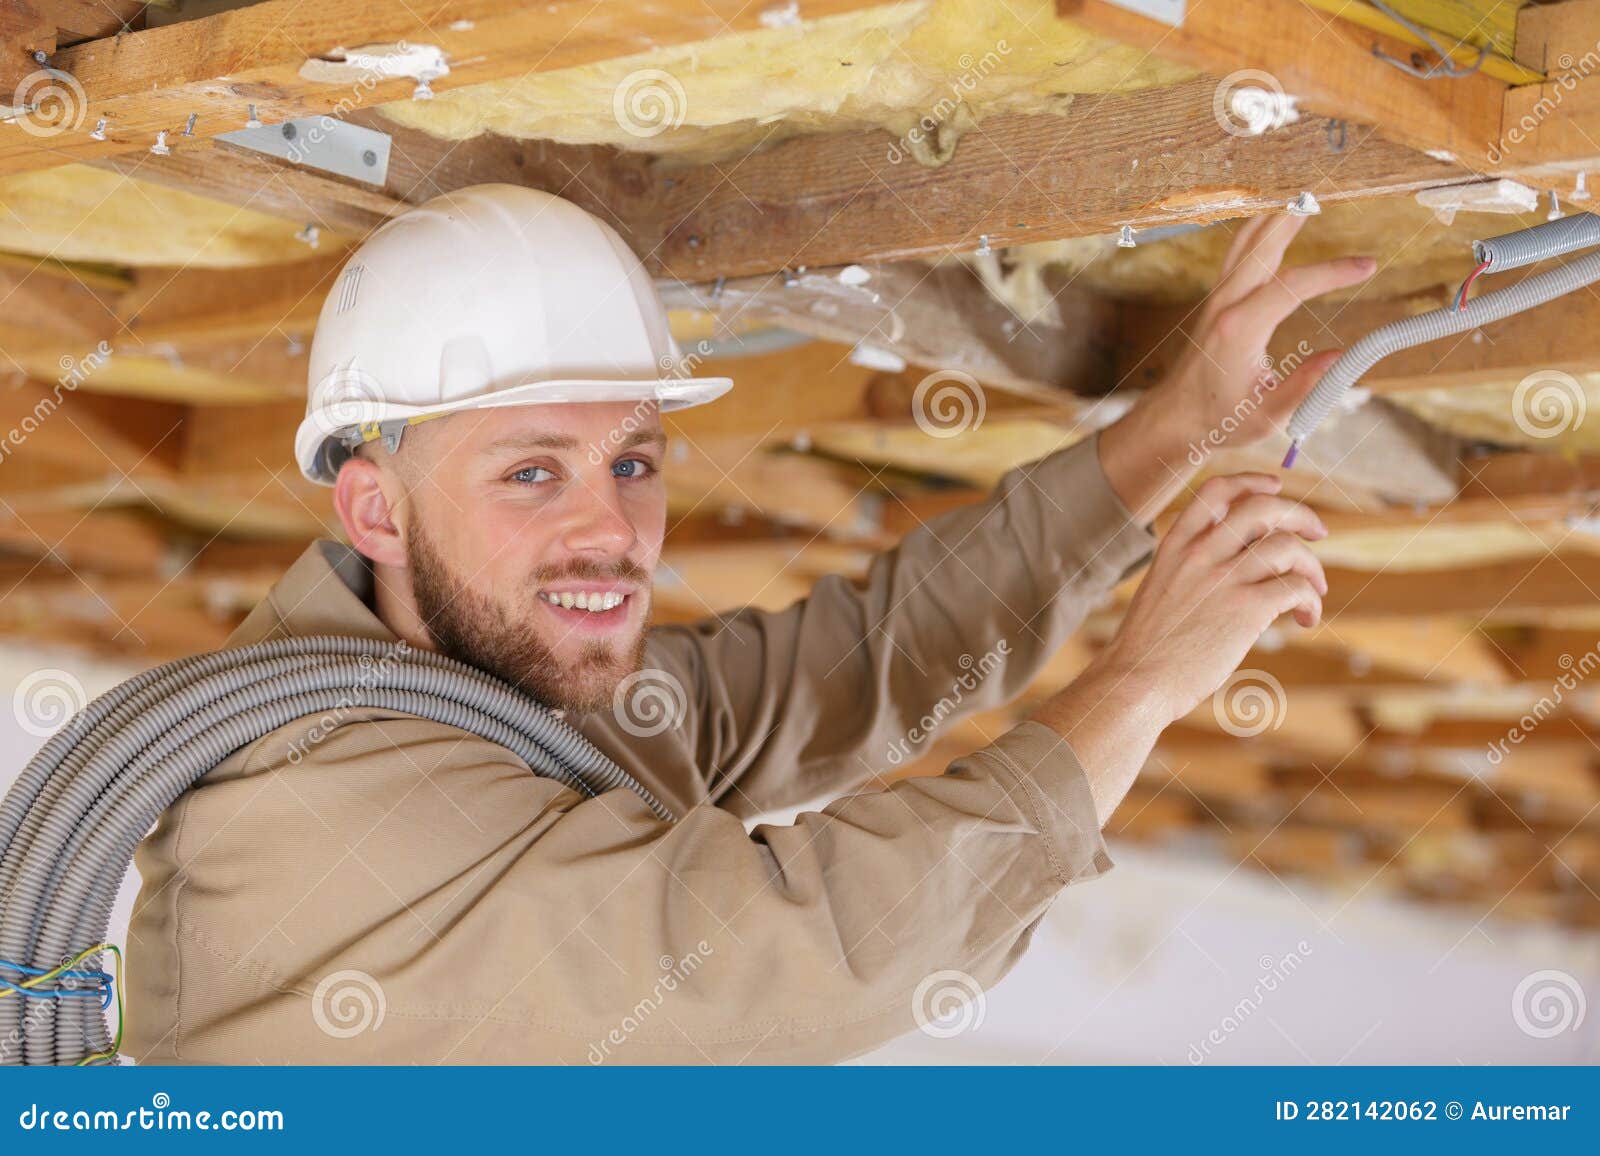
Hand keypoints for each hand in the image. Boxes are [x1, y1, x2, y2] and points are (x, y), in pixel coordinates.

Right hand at [1031, 474, 1326, 823]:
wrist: (1135, 682)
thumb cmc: (1146, 649)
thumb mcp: (1161, 591)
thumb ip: (1193, 571)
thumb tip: (1241, 569)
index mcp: (1175, 546)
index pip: (1217, 491)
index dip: (1252, 482)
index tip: (1274, 486)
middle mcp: (1200, 553)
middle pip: (1264, 508)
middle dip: (1301, 515)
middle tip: (1317, 534)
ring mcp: (1224, 579)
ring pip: (1288, 546)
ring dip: (1312, 566)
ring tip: (1314, 589)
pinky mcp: (1247, 609)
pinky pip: (1295, 587)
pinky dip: (1310, 600)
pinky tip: (1306, 618)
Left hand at [1098, 213, 1375, 522]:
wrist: (1175, 417)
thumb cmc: (1220, 420)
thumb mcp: (1266, 415)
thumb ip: (1304, 386)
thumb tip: (1340, 356)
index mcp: (1238, 331)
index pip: (1291, 287)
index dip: (1332, 273)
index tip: (1367, 266)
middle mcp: (1224, 306)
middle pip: (1262, 248)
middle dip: (1294, 219)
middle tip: (1323, 193)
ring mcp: (1216, 299)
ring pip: (1246, 245)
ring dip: (1275, 218)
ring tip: (1303, 194)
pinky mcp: (1216, 300)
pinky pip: (1239, 255)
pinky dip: (1259, 232)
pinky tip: (1274, 218)